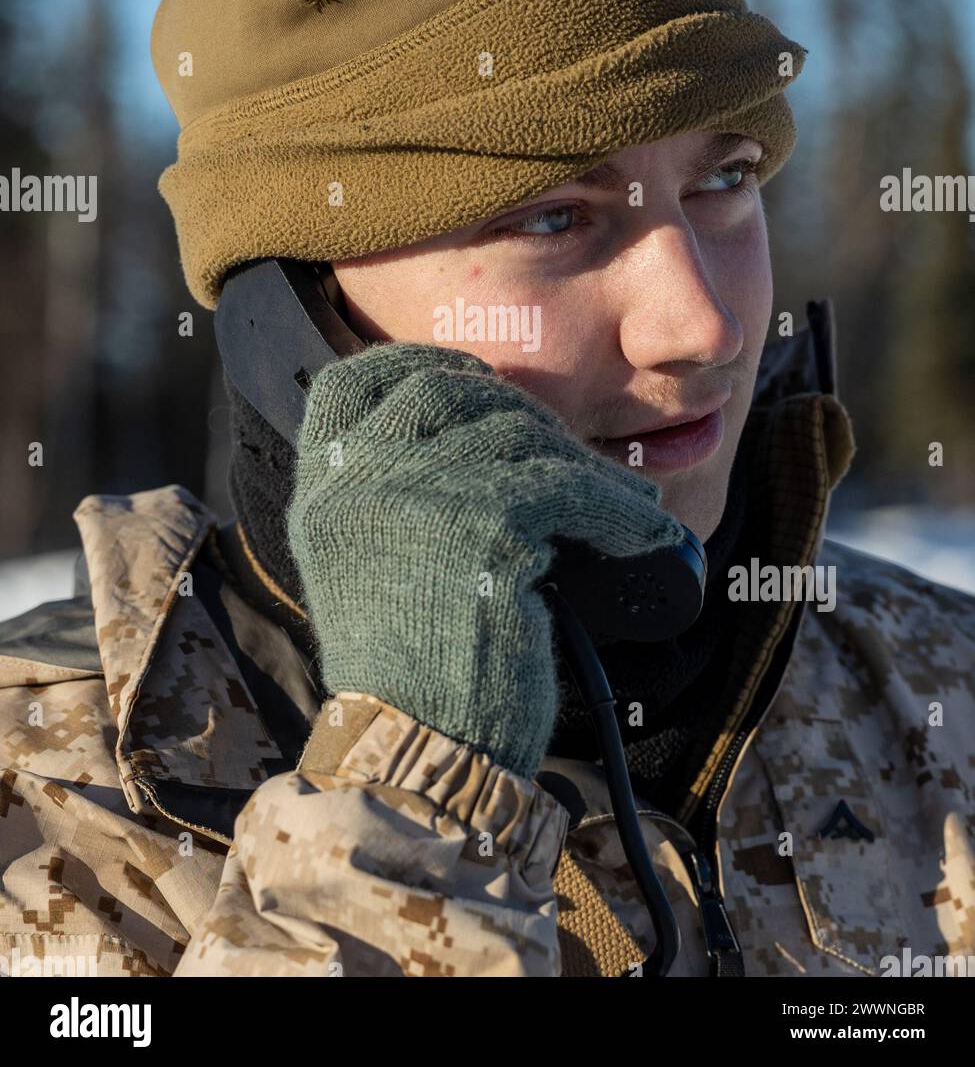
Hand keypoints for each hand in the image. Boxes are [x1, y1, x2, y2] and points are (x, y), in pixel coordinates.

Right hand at [286, 341, 683, 778]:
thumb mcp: (378, 566)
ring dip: (579, 465)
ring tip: (621, 508)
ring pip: (516, 434)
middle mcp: (357, 478)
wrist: (418, 756)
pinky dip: (616, 509)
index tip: (466, 377)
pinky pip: (568, 487)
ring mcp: (416, 490)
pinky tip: (645, 535)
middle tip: (562, 455)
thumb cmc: (412, 675)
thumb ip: (400, 496)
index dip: (412, 365)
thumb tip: (485, 438)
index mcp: (324, 490)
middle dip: (514, 411)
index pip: (351, 384)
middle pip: (446, 391)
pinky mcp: (484, 519)